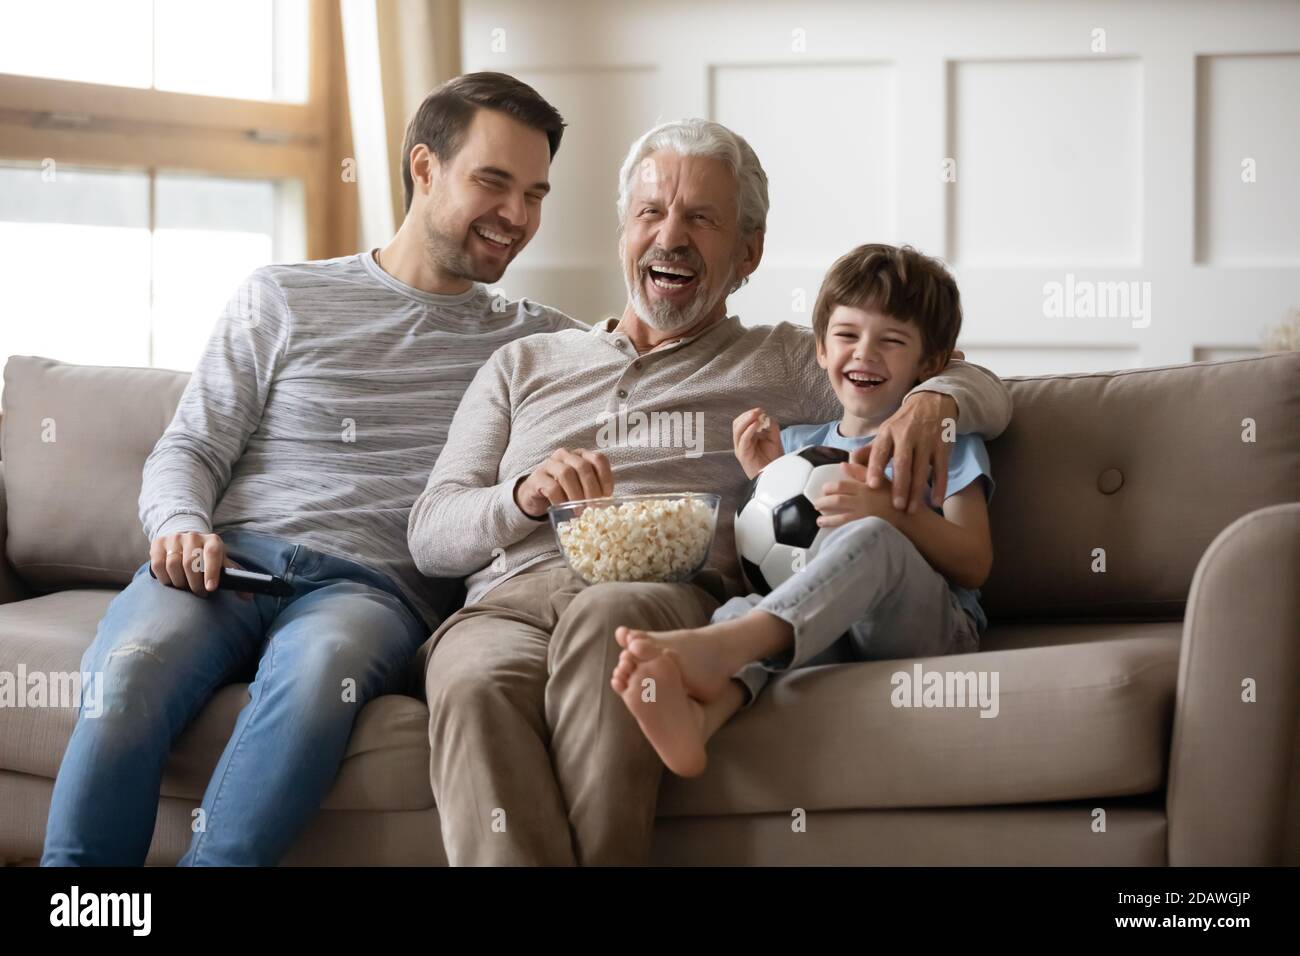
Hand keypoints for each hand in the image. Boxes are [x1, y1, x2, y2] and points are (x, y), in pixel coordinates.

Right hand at [148, 531, 247, 598]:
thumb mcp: (222, 563)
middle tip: (200, 593)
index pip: (212, 554)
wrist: (186, 540)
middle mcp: (193, 536)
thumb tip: (248, 596)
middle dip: (195, 584)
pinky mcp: (158, 543)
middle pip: (191, 563)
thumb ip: (234, 577)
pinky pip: (158, 565)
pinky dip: (165, 578)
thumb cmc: (207, 557)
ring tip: (186, 588)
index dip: (211, 572)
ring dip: (180, 582)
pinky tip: (172, 582)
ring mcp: (174, 539)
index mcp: (212, 540)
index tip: (210, 588)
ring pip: (173, 565)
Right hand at [514, 447, 613, 517]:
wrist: (536, 496)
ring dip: (576, 495)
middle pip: (583, 466)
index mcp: (581, 455)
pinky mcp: (537, 477)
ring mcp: (549, 464)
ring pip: (566, 474)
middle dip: (592, 489)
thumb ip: (594, 490)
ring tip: (580, 511)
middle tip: (594, 507)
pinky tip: (565, 509)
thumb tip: (608, 504)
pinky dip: (561, 500)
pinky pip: (552, 488)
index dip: (606, 477)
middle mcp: (565, 455)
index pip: (598, 459)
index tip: (607, 495)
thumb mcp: (581, 488)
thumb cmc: (563, 491)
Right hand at [732, 407, 782, 478]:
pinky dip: (749, 430)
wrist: (774, 475)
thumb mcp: (774, 437)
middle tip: (757, 411)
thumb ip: (770, 425)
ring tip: (756, 415)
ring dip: (746, 420)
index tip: (760, 410)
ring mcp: (741, 448)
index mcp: (747, 437)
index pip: (742, 422)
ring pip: (737, 430)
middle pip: (737, 424)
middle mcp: (741, 442)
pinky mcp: (743, 455)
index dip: (749, 414)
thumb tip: (765, 416)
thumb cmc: (772, 458)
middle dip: (746, 415)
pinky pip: (743, 440)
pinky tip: (756, 425)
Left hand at [812, 461, 899, 528]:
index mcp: (866, 487)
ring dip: (827, 518)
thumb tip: (843, 464)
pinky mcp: (866, 528)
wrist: (911, 518)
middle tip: (816, 504)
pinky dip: (837, 529)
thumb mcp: (881, 480)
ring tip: (819, 520)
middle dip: (824, 502)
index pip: (841, 486)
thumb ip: (862, 471)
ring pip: (839, 517)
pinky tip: (830, 531)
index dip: (829, 488)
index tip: (824, 490)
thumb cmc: (897, 498)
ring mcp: (864, 516)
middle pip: (837, 500)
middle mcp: (863, 501)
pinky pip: (847, 529)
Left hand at [851, 391, 957, 513]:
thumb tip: (848, 465)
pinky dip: (940, 486)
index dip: (876, 468)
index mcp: (888, 433)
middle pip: (903, 463)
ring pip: (922, 469)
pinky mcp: (942, 446)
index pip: (880, 451)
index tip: (872, 485)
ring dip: (917, 491)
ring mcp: (926, 441)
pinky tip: (936, 502)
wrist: (932, 402)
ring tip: (911, 510)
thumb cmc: (903, 424)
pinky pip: (941, 469)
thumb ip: (870, 451)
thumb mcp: (885, 432)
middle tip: (896, 506)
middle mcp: (907, 435)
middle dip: (900, 485)